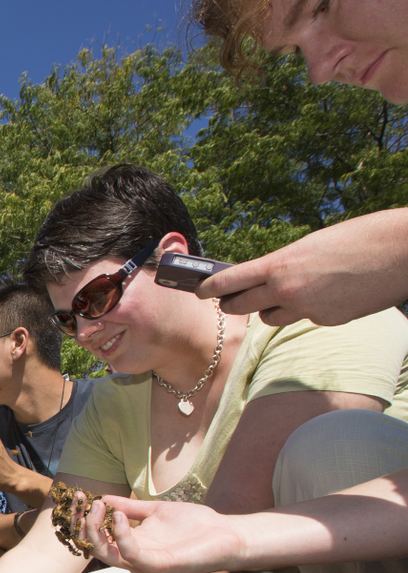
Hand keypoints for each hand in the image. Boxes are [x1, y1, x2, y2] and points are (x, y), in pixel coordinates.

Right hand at [87, 497, 246, 572]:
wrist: (228, 534)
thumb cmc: (196, 524)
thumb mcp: (156, 510)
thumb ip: (131, 508)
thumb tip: (104, 497)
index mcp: (132, 543)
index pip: (97, 535)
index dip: (84, 517)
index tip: (80, 495)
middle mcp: (135, 556)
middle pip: (95, 547)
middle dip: (84, 525)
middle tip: (87, 501)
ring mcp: (147, 563)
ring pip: (108, 555)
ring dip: (98, 530)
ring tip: (101, 506)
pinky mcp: (161, 566)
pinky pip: (133, 557)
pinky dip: (122, 537)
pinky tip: (121, 517)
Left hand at [197, 210, 407, 326]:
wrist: (400, 251)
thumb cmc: (356, 239)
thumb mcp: (309, 247)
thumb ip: (284, 265)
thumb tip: (267, 278)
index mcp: (278, 265)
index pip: (229, 281)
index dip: (209, 289)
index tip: (197, 291)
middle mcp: (287, 291)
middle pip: (241, 307)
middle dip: (233, 304)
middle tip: (229, 300)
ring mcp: (307, 310)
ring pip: (271, 317)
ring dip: (270, 309)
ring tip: (284, 293)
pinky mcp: (328, 321)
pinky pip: (305, 319)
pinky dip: (308, 310)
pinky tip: (326, 295)